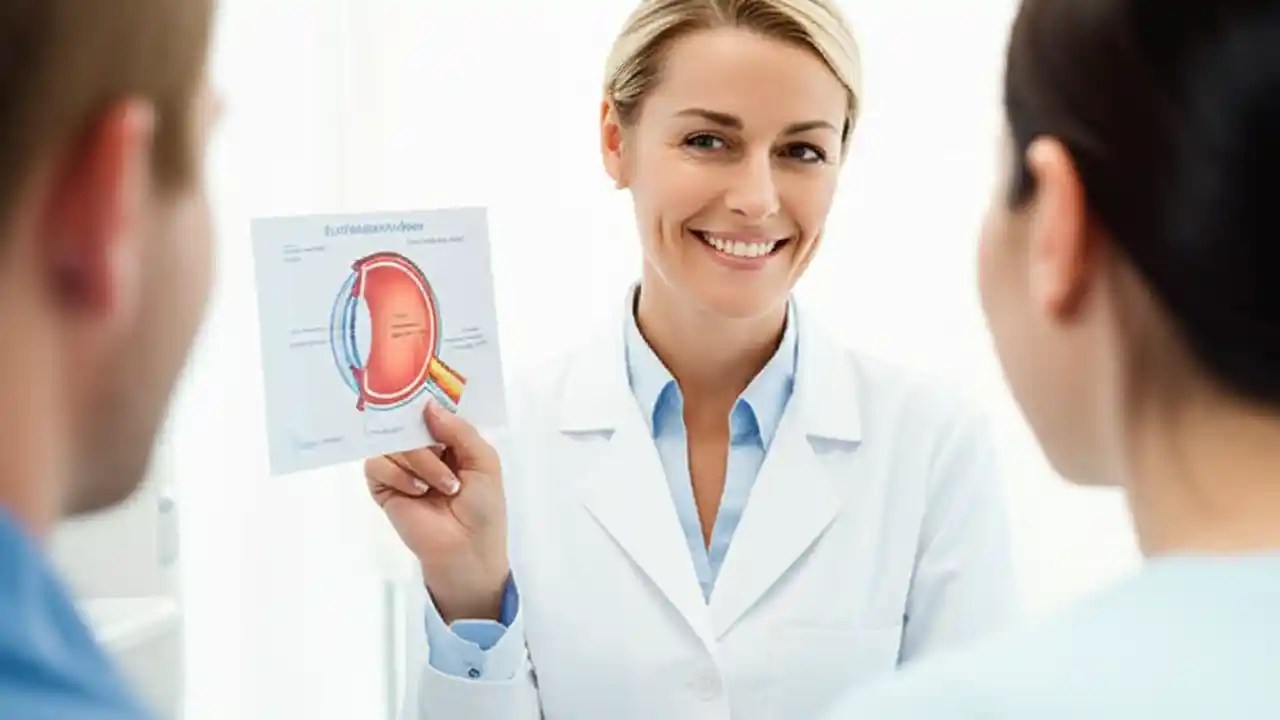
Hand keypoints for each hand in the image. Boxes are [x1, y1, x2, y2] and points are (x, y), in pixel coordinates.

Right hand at [366, 400, 508, 622]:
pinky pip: (376, 464)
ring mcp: (401, 468)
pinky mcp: (383, 487)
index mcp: (449, 441)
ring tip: (442, 486)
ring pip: (393, 442)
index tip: (423, 384)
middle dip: (426, 435)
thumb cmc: (483, 508)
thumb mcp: (484, 462)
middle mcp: (423, 450)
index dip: (428, 400)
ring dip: (421, 461)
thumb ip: (459, 430)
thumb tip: (427, 405)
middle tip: (441, 450)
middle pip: (408, 421)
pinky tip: (418, 491)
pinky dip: (398, 474)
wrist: (466, 550)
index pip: (432, 411)